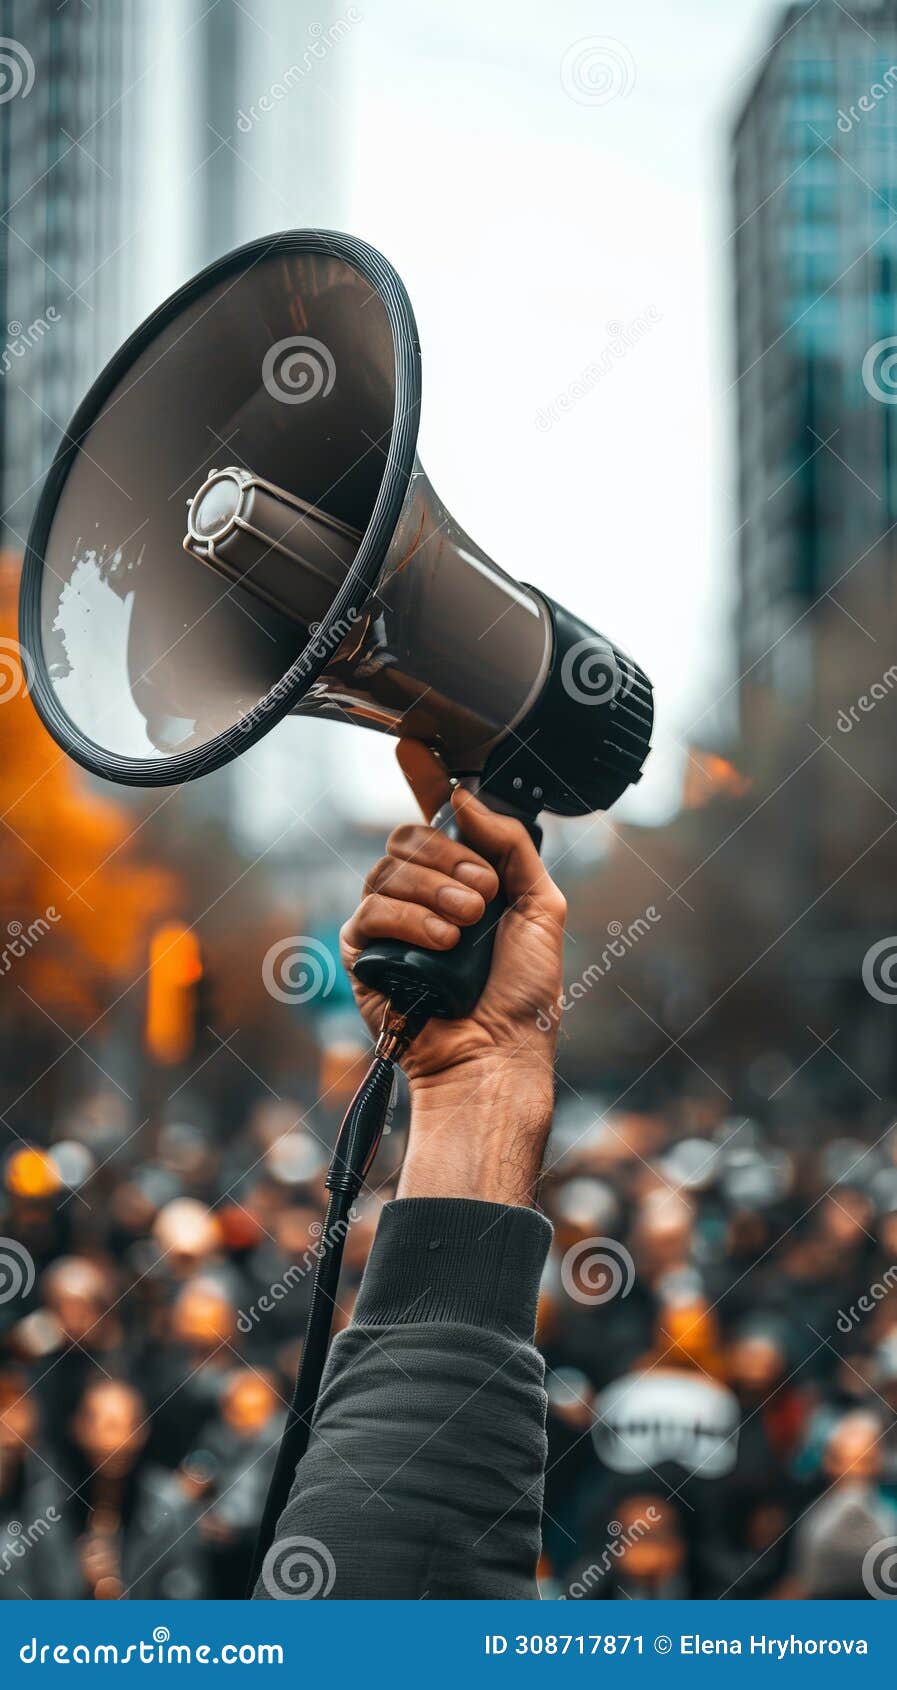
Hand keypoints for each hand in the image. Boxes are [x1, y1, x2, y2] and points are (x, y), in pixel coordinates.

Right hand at [339, 744, 566, 1203]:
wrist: (497, 1053)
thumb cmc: (523, 994)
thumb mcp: (543, 907)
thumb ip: (511, 845)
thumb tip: (464, 797)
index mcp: (465, 879)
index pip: (435, 817)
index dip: (422, 777)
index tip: (414, 743)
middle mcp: (422, 895)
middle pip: (408, 836)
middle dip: (450, 858)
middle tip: (482, 898)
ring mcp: (389, 922)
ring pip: (389, 868)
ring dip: (436, 893)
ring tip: (465, 930)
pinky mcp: (364, 953)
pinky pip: (370, 909)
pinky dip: (409, 920)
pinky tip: (438, 944)